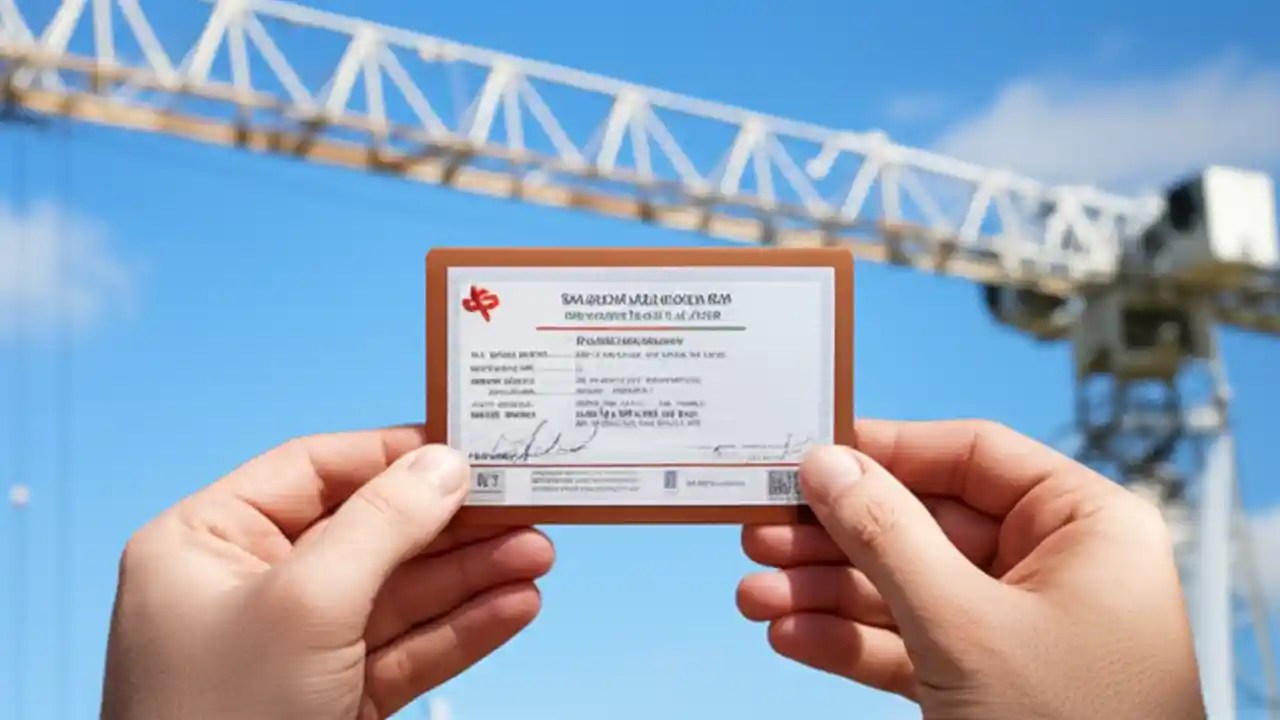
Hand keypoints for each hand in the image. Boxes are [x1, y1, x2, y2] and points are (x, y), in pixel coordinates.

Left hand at [101, 426, 554, 719]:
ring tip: (538, 555)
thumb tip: (445, 466)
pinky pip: (407, 649)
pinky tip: (513, 606)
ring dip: (472, 576)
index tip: (468, 446)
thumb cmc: (219, 719)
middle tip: (525, 504)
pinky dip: (462, 630)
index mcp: (207, 542)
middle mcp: (250, 587)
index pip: (315, 470)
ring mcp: (296, 648)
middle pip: (372, 531)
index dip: (395, 455)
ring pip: (400, 594)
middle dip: (453, 525)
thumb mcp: (304, 604)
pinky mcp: (332, 698)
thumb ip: (382, 525)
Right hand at [737, 419, 1204, 718]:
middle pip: (923, 525)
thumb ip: (888, 537)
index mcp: (1085, 527)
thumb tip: (827, 465)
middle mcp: (1054, 568)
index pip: (972, 456)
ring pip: (905, 589)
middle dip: (835, 539)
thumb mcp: (967, 625)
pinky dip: (851, 643)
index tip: (812, 455)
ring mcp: (1018, 630)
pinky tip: (792, 637)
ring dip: (826, 595)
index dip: (886, 451)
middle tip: (761, 534)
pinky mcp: (989, 684)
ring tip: (755, 597)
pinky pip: (910, 645)